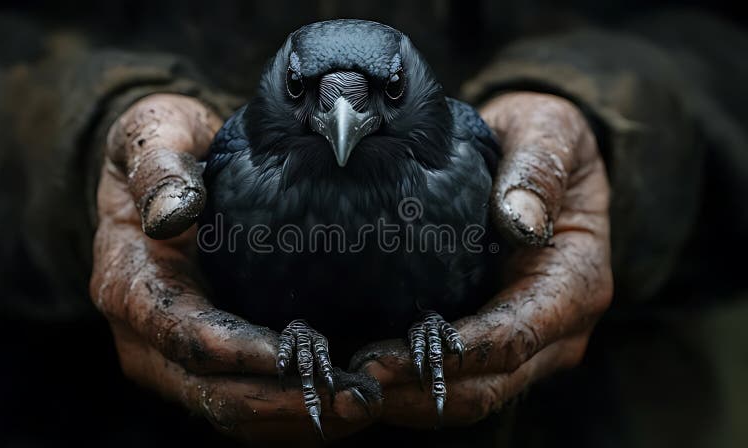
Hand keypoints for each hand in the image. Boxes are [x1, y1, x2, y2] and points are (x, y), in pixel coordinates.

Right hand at [90, 93, 369, 443]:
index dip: (239, 353)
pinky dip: (297, 409)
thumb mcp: (153, 136)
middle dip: (284, 402)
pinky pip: (251, 403)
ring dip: (299, 417)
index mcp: (130, 286)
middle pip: (213, 392)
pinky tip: (349, 398)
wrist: (161, 173)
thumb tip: (171, 214)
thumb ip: (159, 168)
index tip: (298, 355)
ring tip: (364, 404)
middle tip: (357, 398)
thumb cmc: (164, 148)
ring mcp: (177, 357)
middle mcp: (147, 337)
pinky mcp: (209, 362)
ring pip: (235, 412)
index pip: (184, 335)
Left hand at [351, 92, 612, 426]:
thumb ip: (537, 170)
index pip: (515, 337)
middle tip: (353, 383)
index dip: (453, 355)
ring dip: (415, 400)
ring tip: (351, 390)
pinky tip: (371, 375)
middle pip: (491, 383)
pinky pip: (464, 378)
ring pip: (477, 394)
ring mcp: (534, 339)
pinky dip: (419, 386)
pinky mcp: (503, 338)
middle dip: (422, 390)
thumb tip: (521, 221)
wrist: (544, 154)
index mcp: (576, 280)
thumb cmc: (545, 138)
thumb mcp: (549, 131)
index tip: (389, 358)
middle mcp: (560, 325)